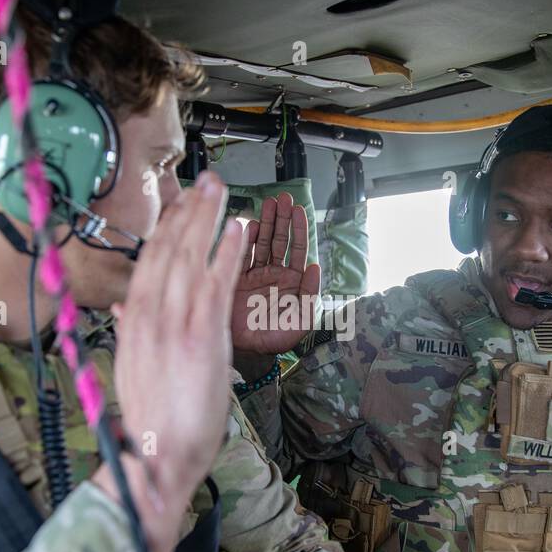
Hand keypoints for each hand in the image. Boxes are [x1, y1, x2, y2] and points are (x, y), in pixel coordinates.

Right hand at [104, 171, 245, 551]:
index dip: (165, 228)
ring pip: (189, 259)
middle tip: (204, 180)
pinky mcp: (201, 337)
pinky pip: (215, 285)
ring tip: (219, 190)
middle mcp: (148, 317)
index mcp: (131, 324)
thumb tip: (124, 307)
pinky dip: (225, 254)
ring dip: (206, 220)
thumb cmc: (151, 422)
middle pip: (167, 251)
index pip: (147, 263)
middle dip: (186, 212)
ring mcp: (174, 325)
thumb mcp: (131, 370)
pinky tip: (236, 230)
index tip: (179, 202)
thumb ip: (130, 333)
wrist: (158, 459)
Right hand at [231, 193, 321, 356]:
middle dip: (282, 219)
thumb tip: (316, 266)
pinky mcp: (236, 278)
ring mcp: (254, 274)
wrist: (246, 352)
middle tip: (283, 198)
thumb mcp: (301, 319)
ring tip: (269, 204)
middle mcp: (274, 274)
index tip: (299, 210)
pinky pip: (242, 254)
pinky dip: (246, 240)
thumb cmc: (276, 339)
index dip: (299, 229)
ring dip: (266, 223)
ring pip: (262, 242)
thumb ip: (310, 294)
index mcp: (292, 282)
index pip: (298, 249)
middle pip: (280, 240)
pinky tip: (250, 225)